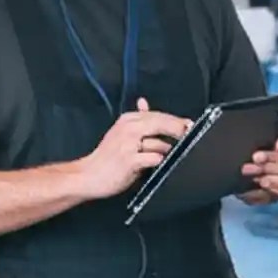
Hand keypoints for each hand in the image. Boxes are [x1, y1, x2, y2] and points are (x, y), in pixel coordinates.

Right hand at [75, 98, 191, 199]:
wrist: (87, 175)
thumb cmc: (107, 157)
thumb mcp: (120, 132)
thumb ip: (136, 118)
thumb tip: (144, 102)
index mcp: (128, 120)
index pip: (157, 115)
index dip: (176, 119)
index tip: (189, 124)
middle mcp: (128, 129)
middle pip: (160, 123)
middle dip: (178, 128)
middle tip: (190, 133)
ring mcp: (128, 144)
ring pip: (159, 142)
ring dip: (167, 150)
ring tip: (169, 155)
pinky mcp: (129, 160)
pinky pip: (152, 158)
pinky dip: (158, 160)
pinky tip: (158, 163)